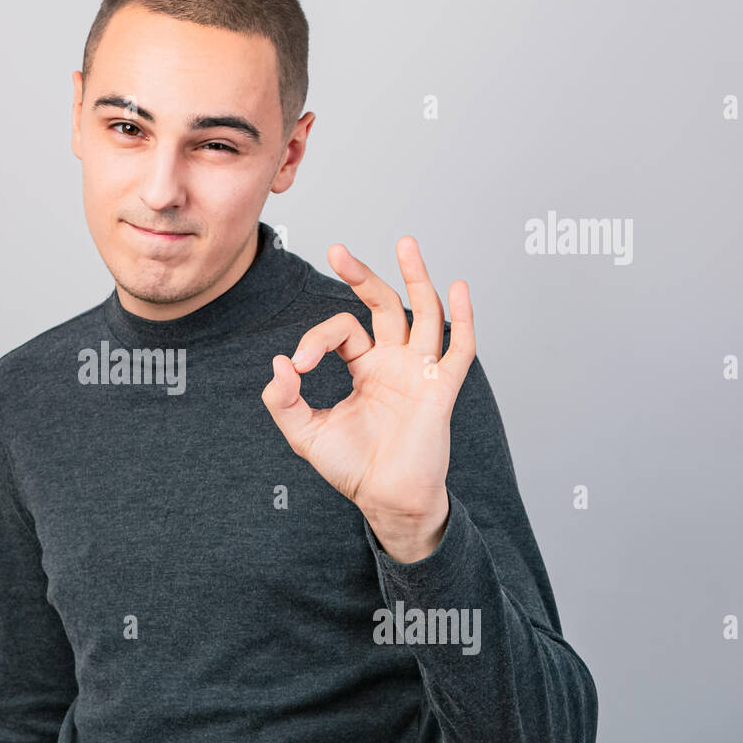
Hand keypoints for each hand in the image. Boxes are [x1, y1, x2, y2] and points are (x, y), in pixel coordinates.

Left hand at [261, 236, 474, 553]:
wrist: (384, 500)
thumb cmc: (352, 467)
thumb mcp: (305, 432)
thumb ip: (283, 400)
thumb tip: (279, 362)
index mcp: (365, 367)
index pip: (343, 331)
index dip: (316, 340)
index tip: (298, 366)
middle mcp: (395, 362)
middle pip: (383, 305)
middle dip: (362, 275)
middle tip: (338, 250)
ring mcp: (420, 371)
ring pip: (423, 313)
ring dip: (415, 277)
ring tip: (405, 242)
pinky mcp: (441, 389)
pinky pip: (459, 349)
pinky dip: (463, 318)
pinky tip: (459, 287)